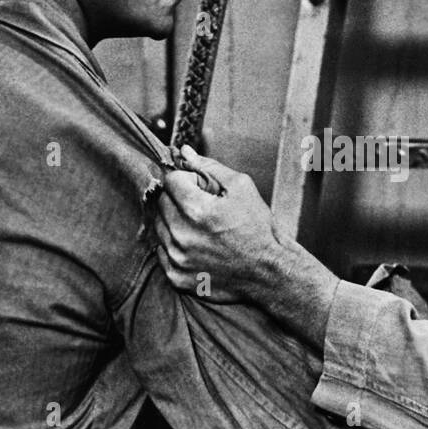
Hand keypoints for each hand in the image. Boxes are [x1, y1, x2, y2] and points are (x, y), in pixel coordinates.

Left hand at [155, 145, 282, 301]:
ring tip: (201, 228)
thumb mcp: (241, 188)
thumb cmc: (258, 228)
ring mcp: (178, 259)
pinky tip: (197, 246)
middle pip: (161, 202)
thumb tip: (185, 152)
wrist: (268, 271)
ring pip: (159, 227)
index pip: (171, 180)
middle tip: (203, 207)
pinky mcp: (177, 276)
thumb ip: (209, 167)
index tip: (201, 188)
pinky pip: (162, 252)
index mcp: (196, 210)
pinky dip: (175, 245)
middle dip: (179, 199)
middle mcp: (182, 235)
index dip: (187, 180)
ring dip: (175, 222)